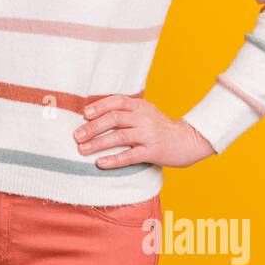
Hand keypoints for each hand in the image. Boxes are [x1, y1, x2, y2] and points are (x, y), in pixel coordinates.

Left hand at [72, 94, 215, 169]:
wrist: (189, 140)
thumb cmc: (160, 127)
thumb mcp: (145, 113)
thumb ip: (125, 111)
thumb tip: (93, 115)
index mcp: (141, 106)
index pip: (117, 101)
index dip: (99, 106)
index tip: (84, 114)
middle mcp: (144, 118)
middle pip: (115, 119)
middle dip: (93, 127)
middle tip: (76, 136)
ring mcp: (149, 135)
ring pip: (119, 137)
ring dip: (98, 143)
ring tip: (82, 149)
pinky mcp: (153, 152)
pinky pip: (130, 156)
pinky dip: (113, 160)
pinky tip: (100, 163)